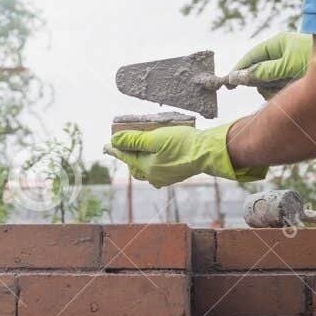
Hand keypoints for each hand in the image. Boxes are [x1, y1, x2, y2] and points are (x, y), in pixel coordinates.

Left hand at [106, 122, 265, 188]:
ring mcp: (166, 177)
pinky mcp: (176, 174)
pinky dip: (153, 162)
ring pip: (147, 170)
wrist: (208, 152)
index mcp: (147, 168)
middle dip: (128, 157)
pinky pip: (158, 171)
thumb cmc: (183, 143)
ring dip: (141, 160)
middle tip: (124, 146)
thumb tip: (115, 140)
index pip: (126, 157)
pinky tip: (157, 155)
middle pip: (135, 167)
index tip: (107, 145)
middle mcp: (155, 176)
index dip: (116, 149)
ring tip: (139, 150)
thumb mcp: (155, 138)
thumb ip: (134, 140)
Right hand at [229, 31, 312, 99]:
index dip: (240, 69)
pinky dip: (283, 93)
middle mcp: (282, 54)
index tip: (228, 83)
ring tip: (291, 87)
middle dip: (262, 83)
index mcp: (279, 43)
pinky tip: (293, 92)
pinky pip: (281, 89)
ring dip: (275, 89)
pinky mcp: (297, 78)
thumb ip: (264, 72)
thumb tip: (240, 76)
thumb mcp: (288, 66)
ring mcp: (290, 66)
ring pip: (270, 83)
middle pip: (260, 71)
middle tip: (273, 87)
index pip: (252, 56)